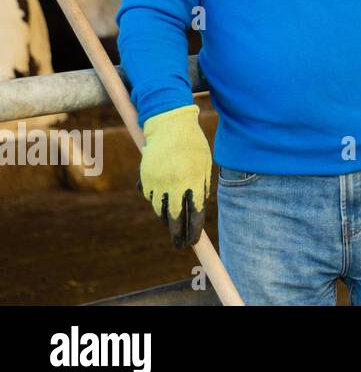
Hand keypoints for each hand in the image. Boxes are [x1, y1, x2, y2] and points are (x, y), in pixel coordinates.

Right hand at [138, 104, 211, 248]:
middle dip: (178, 234)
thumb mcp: (204, 166)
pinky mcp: (145, 179)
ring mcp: (158, 182)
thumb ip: (201, 187)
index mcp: (195, 180)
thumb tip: (196, 210)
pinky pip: (151, 197)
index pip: (195, 213)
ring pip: (160, 210)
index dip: (194, 230)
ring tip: (171, 226)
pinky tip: (162, 198)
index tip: (193, 242)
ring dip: (166, 220)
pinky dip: (157, 201)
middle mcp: (175, 184)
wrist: (170, 125)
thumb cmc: (192, 146)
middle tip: (180, 245)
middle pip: (175, 218)